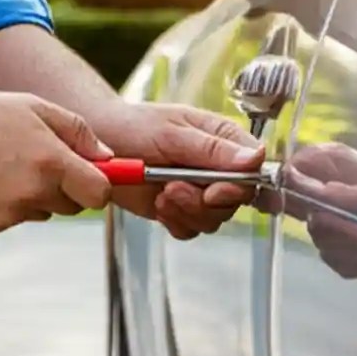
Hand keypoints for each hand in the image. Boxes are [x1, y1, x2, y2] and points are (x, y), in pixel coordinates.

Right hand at [0, 91, 112, 235]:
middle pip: (72, 206)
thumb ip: (78, 132)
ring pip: (40, 212)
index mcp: (50, 162)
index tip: (95, 178)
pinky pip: (11, 219)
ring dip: (33, 196)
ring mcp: (8, 214)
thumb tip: (108, 158)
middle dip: (66, 188)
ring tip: (2, 164)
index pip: (99, 194)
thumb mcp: (34, 108)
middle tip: (40, 161)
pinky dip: (4, 204)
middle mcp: (32, 193)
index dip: (100, 186)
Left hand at [91, 103, 264, 239]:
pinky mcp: (181, 209)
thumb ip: (212, 149)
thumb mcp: (172, 133)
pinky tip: (158, 205)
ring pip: (213, 219)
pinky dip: (175, 222)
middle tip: (171, 189)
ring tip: (161, 194)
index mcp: (224, 140)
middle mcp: (217, 167)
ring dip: (185, 212)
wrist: (102, 141)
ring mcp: (199, 190)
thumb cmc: (135, 126)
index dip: (236, 187)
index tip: (211, 190)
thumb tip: (254, 158)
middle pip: (234, 202)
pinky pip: (190, 229)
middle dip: (202, 203)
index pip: (252, 170)